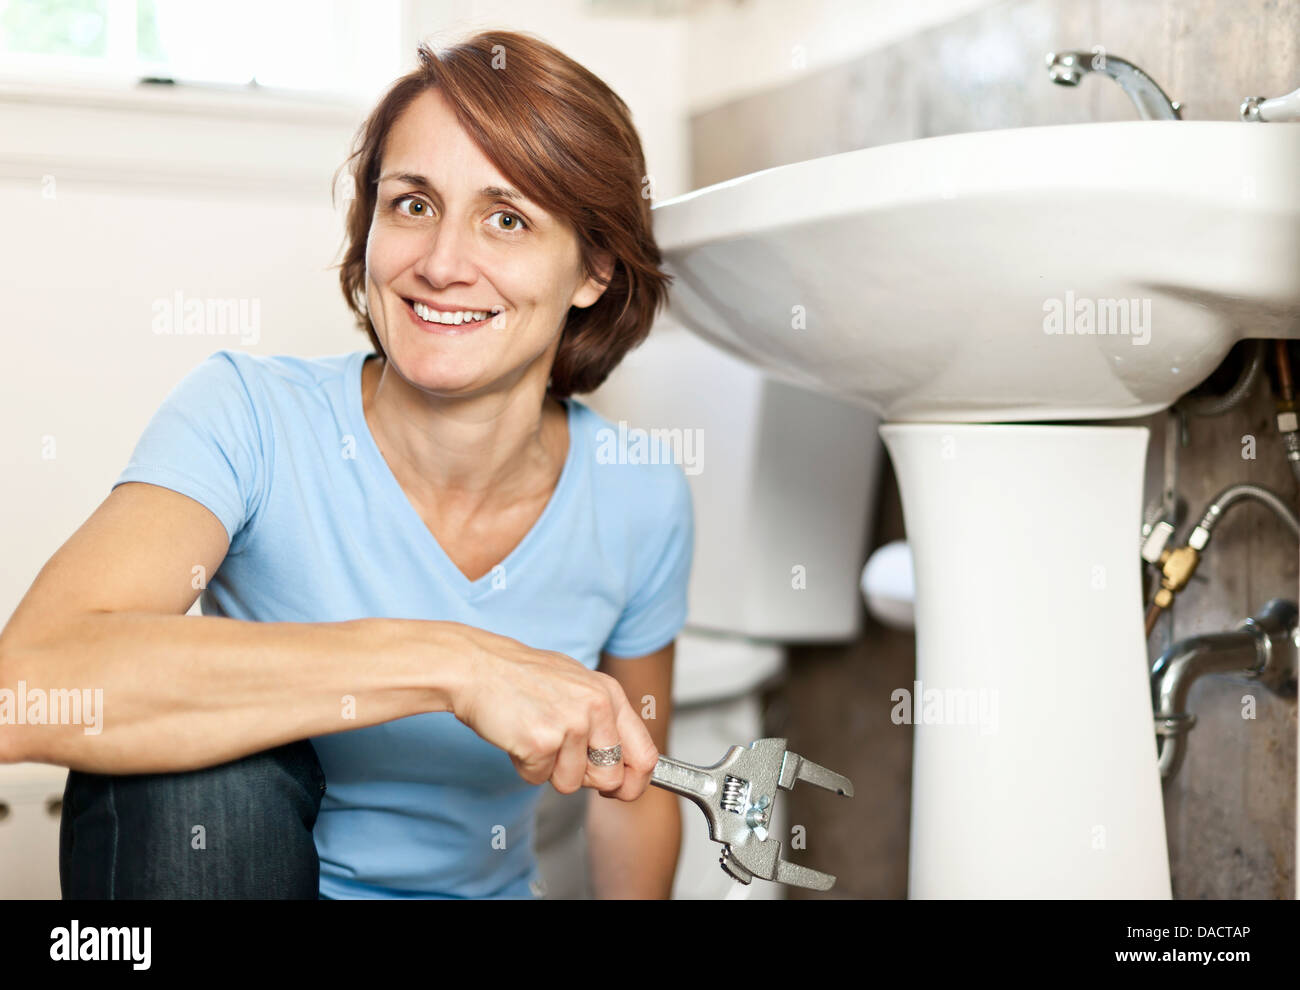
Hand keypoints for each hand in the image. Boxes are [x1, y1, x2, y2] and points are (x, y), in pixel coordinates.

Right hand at [450, 626, 656, 800]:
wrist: (477, 667)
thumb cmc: (522, 678)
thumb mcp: (577, 686)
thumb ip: (604, 722)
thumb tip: (626, 766)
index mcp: (609, 694)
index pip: (645, 755)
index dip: (634, 783)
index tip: (620, 789)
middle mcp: (596, 707)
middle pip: (610, 778)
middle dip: (584, 779)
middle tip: (560, 756)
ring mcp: (571, 724)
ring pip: (572, 784)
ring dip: (550, 770)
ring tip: (534, 735)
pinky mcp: (542, 741)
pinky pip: (539, 779)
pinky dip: (525, 767)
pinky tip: (517, 737)